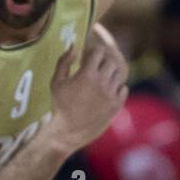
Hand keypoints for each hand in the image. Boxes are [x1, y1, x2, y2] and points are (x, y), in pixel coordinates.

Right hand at [47, 29, 128, 151]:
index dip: (94, 51)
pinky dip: (117, 87)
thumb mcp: (55, 82)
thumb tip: (73, 48)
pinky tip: (106, 90)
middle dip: (103, 61)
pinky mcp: (117, 105)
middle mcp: (102, 83)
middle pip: (111, 62)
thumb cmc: (59, 105)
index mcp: (87, 75)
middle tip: (96, 66)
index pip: (98, 52)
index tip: (89, 55)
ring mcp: (111, 94)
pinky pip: (124, 89)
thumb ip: (64, 62)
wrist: (68, 131)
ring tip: (101, 79)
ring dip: (110, 74)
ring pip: (118, 75)